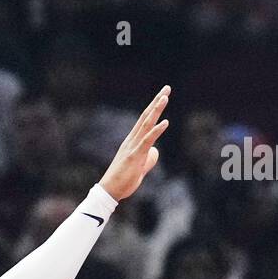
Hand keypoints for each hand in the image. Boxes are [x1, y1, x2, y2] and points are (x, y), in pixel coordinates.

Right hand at [99, 85, 170, 200]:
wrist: (110, 190)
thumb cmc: (124, 179)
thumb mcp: (141, 167)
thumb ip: (149, 158)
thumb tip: (156, 151)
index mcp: (134, 141)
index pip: (146, 120)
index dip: (155, 107)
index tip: (163, 95)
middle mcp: (133, 139)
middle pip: (146, 116)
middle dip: (157, 101)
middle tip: (167, 88)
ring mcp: (133, 146)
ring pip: (146, 124)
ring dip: (156, 110)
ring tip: (165, 97)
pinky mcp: (135, 156)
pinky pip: (147, 140)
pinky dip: (156, 130)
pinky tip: (165, 122)